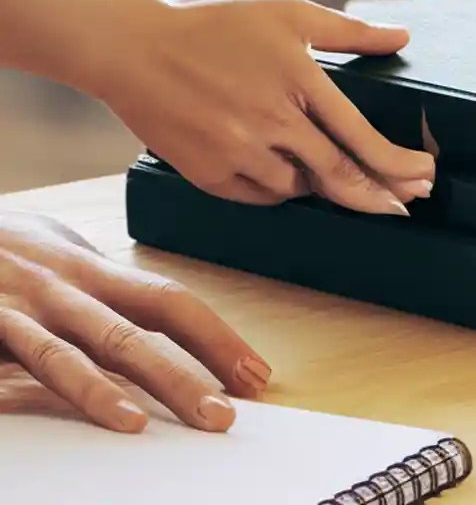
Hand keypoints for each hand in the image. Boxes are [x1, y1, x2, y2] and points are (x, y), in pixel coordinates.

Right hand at [0, 211, 266, 431]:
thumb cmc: (7, 246)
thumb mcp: (65, 256)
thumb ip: (108, 292)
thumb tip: (167, 325)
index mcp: (92, 272)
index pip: (169, 303)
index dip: (216, 339)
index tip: (256, 375)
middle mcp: (58, 288)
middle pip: (127, 335)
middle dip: (178, 378)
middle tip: (220, 417)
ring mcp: (11, 310)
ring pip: (59, 355)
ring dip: (98, 390)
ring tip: (133, 423)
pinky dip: (6, 391)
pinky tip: (16, 410)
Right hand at [91, 0, 434, 215]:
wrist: (130, 45)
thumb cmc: (213, 23)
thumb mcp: (286, 12)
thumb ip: (349, 32)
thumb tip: (403, 37)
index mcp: (299, 81)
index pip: (362, 138)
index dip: (399, 165)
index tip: (425, 177)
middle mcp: (272, 121)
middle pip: (340, 176)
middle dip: (381, 194)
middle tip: (406, 204)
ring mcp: (238, 151)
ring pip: (299, 187)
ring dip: (319, 184)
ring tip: (326, 171)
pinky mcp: (209, 173)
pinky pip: (261, 196)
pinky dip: (278, 187)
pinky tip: (283, 172)